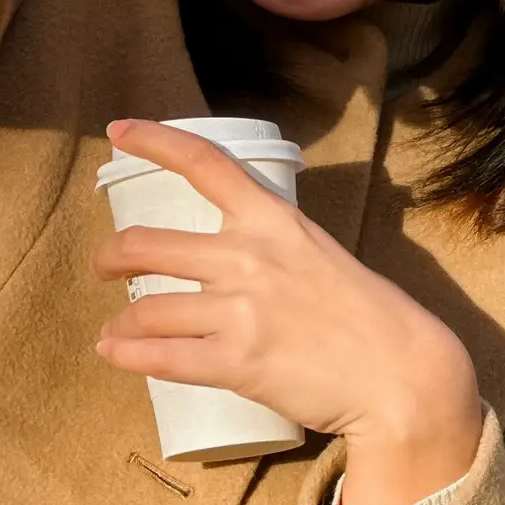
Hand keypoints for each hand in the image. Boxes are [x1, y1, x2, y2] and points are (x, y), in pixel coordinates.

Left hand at [91, 120, 482, 504]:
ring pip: (146, 310)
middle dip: (111, 256)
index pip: (203, 163)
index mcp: (273, 220)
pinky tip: (113, 355)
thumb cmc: (369, 316)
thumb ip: (274, 248)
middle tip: (103, 267)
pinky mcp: (236, 362)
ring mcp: (239, 310)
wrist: (400, 373)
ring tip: (114, 332)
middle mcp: (247, 256)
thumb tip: (231, 262)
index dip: (153, 141)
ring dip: (119, 323)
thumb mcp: (321, 253)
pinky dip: (126, 356)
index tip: (119, 131)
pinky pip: (159, 358)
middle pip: (148, 245)